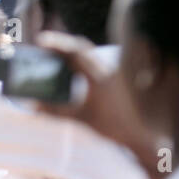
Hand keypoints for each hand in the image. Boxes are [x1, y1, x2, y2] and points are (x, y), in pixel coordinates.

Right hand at [32, 32, 149, 148]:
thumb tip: (33, 106)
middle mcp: (108, 70)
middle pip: (83, 48)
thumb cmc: (115, 128)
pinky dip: (83, 61)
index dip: (57, 43)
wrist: (146, 137)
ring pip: (91, 54)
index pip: (76, 52)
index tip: (41, 40)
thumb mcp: (82, 119)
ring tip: (57, 56)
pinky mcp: (119, 77)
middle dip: (62, 45)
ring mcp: (115, 72)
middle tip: (45, 46)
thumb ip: (56, 112)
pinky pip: (98, 62)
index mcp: (99, 77)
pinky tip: (76, 69)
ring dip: (73, 52)